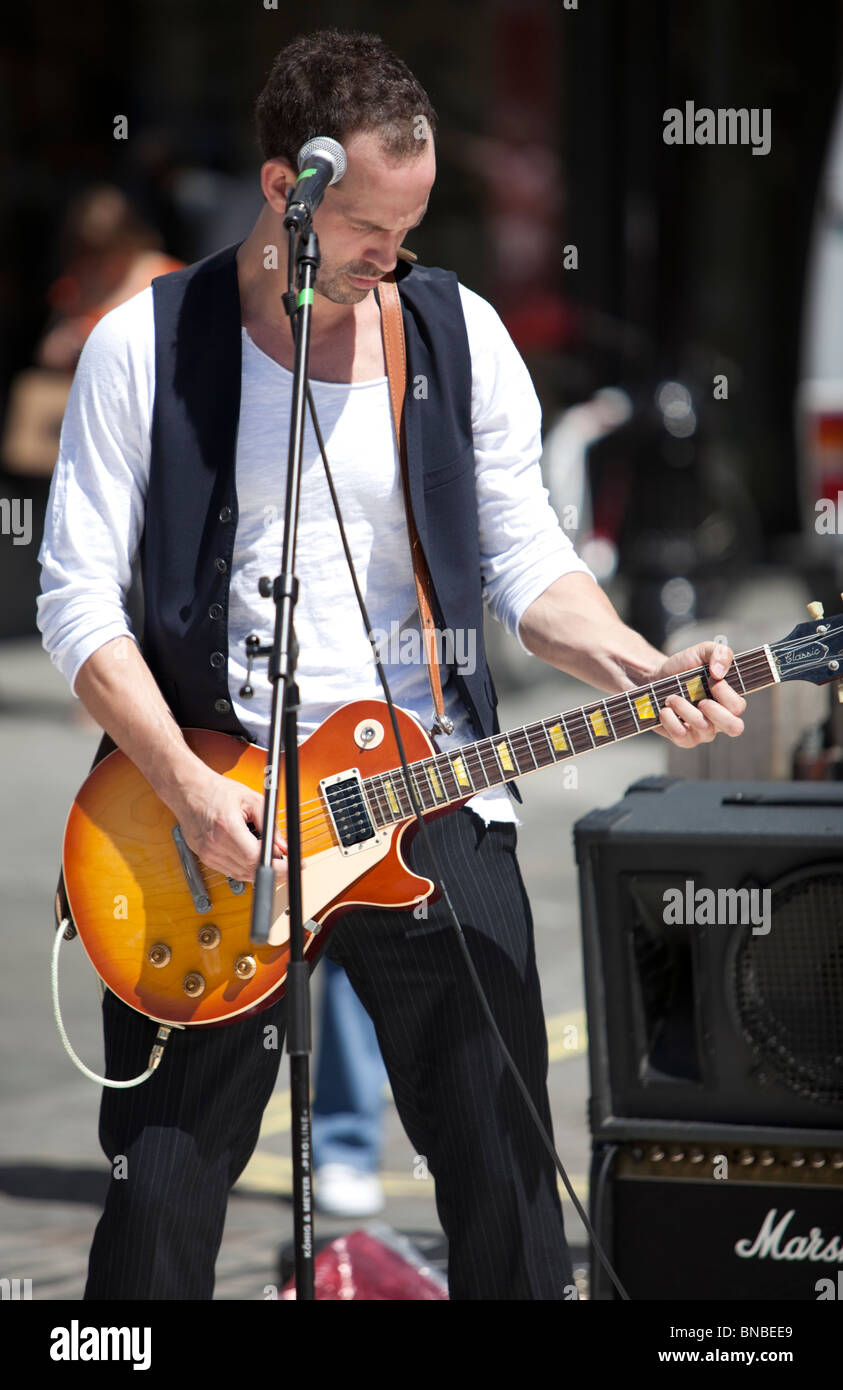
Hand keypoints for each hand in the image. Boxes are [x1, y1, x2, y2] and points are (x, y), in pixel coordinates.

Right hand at [171, 766, 288, 884]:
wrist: (188, 790)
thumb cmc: (216, 790)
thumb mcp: (251, 799)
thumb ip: (270, 824)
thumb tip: (283, 845)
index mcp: (226, 827)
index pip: (254, 858)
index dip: (276, 865)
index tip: (290, 865)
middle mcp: (214, 845)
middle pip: (249, 870)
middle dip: (273, 870)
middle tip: (287, 863)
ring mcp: (207, 854)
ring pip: (241, 875)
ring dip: (259, 871)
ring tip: (274, 860)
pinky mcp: (204, 857)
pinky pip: (230, 871)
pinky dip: (246, 868)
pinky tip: (255, 859)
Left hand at [650, 640, 746, 748]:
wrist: (656, 678)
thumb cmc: (684, 666)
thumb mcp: (703, 651)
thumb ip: (720, 653)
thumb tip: (720, 672)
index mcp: (729, 701)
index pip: (738, 707)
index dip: (725, 694)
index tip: (711, 679)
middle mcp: (719, 719)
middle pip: (734, 727)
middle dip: (716, 712)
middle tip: (700, 700)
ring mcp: (702, 731)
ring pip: (703, 728)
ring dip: (685, 709)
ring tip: (672, 698)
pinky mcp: (683, 739)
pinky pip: (682, 737)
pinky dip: (671, 721)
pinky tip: (665, 709)